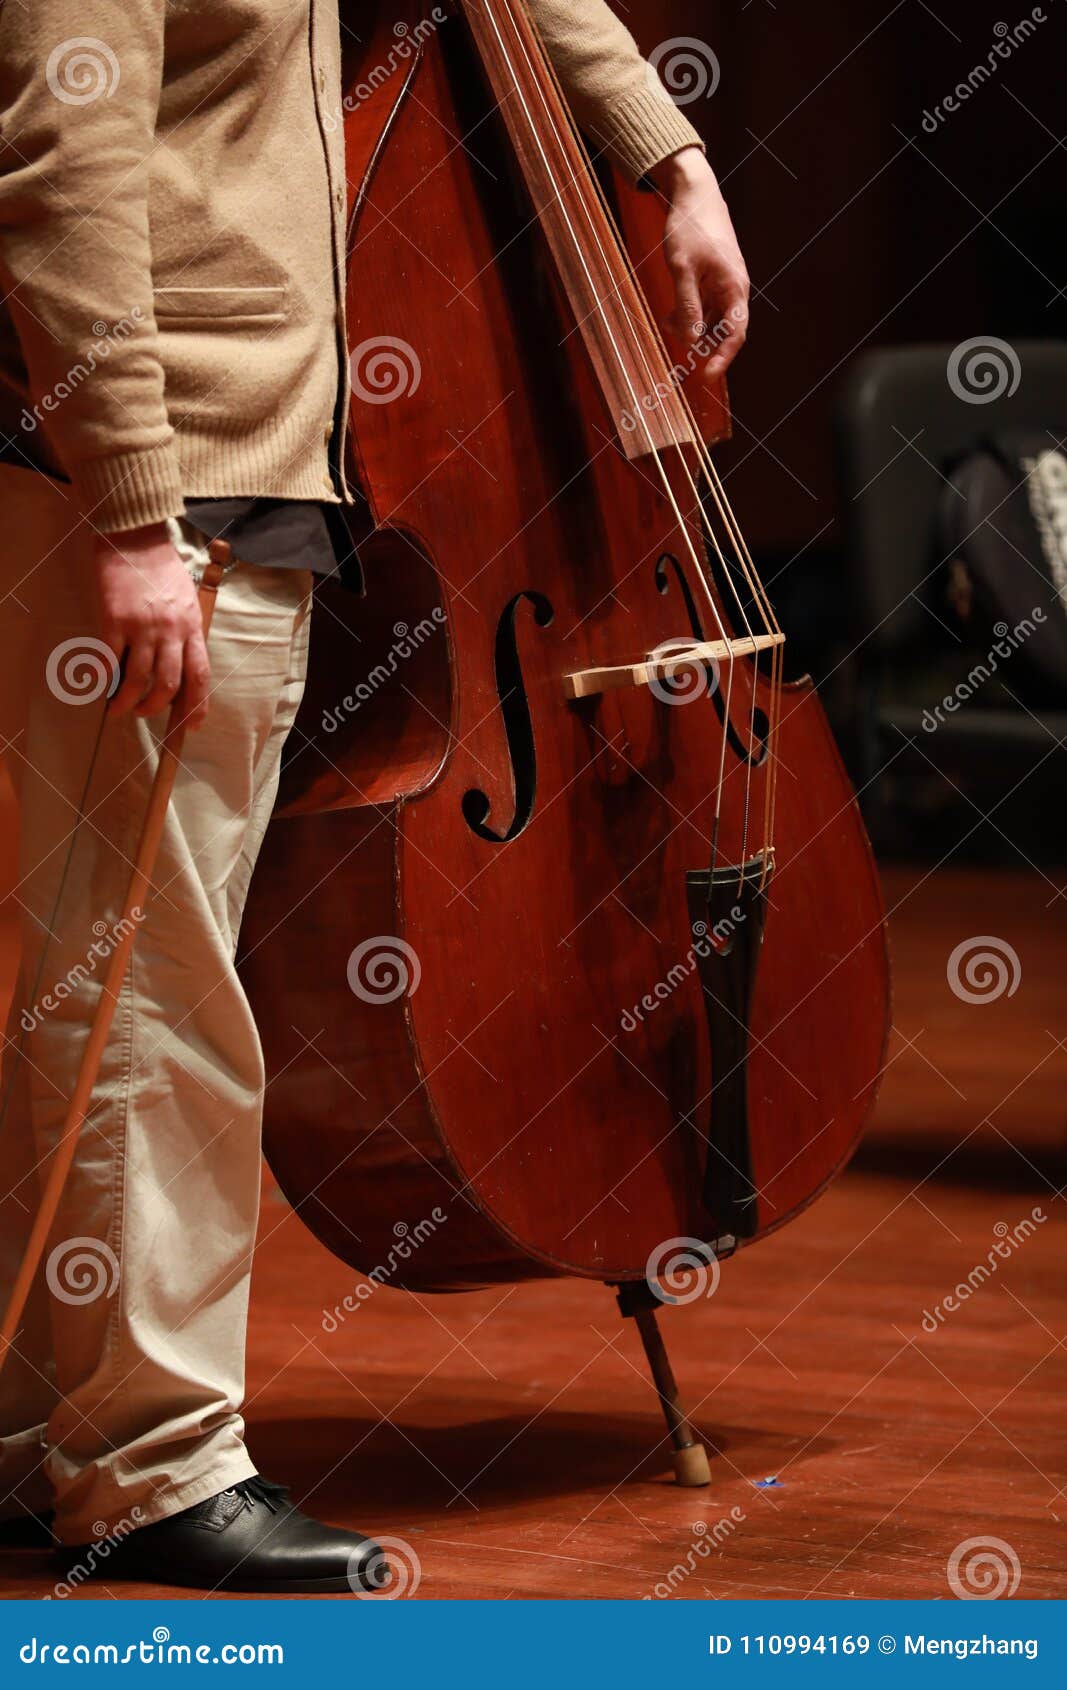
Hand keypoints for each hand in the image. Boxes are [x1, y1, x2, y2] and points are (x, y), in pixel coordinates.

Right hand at [92, 524, 211, 728]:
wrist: (135, 538)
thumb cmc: (161, 570)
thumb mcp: (187, 601)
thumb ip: (185, 634)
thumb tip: (177, 670)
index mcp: (192, 626)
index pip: (200, 675)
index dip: (197, 705)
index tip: (190, 725)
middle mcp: (170, 630)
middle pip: (167, 684)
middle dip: (154, 708)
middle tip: (142, 713)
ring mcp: (141, 626)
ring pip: (137, 679)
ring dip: (126, 702)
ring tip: (117, 708)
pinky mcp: (113, 620)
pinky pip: (109, 660)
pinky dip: (103, 679)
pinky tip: (99, 685)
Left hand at [648, 146, 749, 381]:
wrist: (693, 192)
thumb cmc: (689, 226)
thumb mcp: (682, 269)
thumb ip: (687, 306)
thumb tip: (691, 341)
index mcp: (734, 286)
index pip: (736, 334)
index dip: (722, 359)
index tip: (706, 378)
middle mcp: (734, 287)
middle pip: (724, 330)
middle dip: (704, 346)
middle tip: (682, 360)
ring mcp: (724, 282)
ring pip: (712, 319)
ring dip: (692, 329)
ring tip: (667, 327)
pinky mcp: (713, 277)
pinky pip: (704, 305)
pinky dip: (689, 314)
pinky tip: (669, 316)